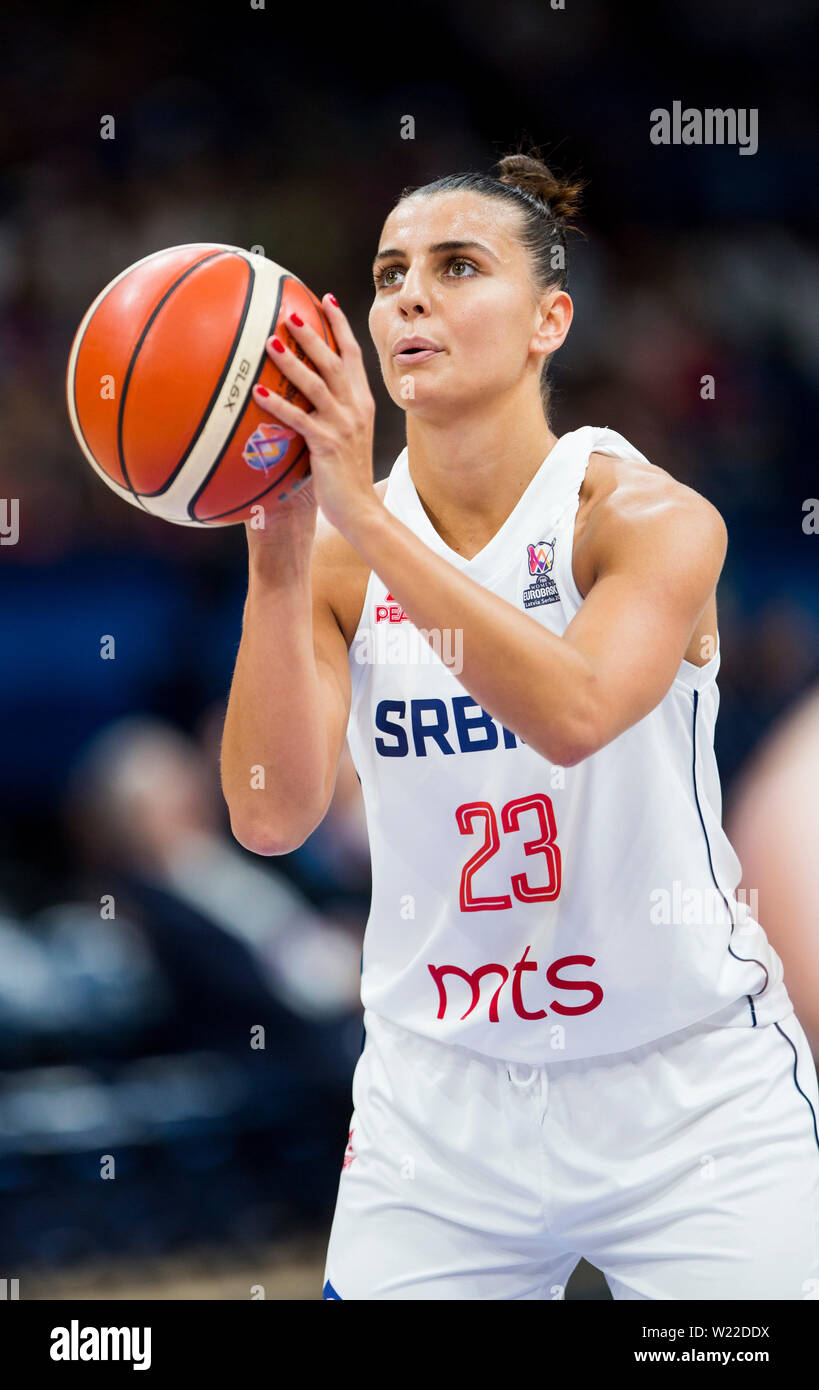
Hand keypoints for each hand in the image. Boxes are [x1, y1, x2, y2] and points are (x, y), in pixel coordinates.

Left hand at [251, 294, 378, 537]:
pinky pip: (300, 420)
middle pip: (334, 362)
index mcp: (362, 403)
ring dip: (293, 362)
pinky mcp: (327, 446)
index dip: (340, 326)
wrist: (361, 510)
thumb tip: (304, 394)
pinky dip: (278, 405)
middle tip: (291, 311)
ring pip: (317, 385)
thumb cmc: (347, 476)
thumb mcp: (346, 437)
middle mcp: (356, 409)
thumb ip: (332, 412)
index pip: (353, 355)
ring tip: (270, 341)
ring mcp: (343, 427)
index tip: (326, 299)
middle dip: (313, 334)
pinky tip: (257, 394)